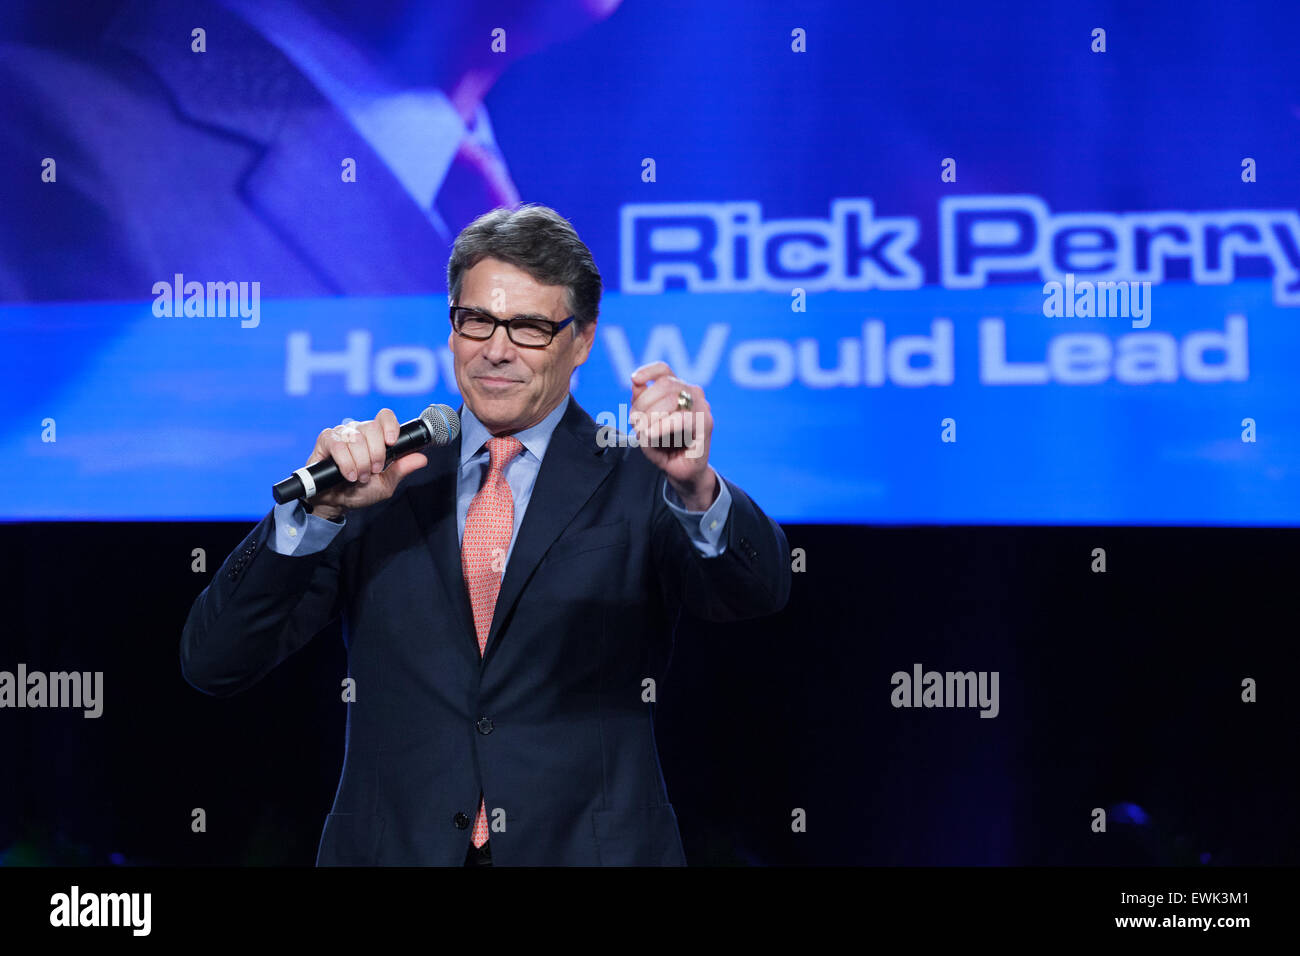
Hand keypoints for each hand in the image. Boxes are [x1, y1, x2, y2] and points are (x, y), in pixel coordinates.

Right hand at [302, 408, 428, 518]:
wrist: (336, 502)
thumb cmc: (360, 490)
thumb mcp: (385, 483)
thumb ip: (401, 469)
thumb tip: (422, 459)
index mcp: (376, 437)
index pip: (385, 416)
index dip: (390, 425)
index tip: (391, 442)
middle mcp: (359, 430)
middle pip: (372, 428)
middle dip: (376, 454)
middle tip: (373, 471)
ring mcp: (342, 433)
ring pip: (356, 438)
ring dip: (360, 462)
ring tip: (359, 477)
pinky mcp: (326, 440)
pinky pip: (338, 445)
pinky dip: (345, 462)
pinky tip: (348, 474)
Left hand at [629, 362, 716, 510]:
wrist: (682, 473)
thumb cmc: (664, 447)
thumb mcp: (645, 424)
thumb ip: (640, 403)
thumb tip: (636, 383)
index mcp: (679, 389)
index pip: (663, 369)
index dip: (648, 371)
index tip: (634, 380)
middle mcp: (693, 394)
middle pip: (664, 385)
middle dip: (643, 404)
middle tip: (636, 424)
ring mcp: (702, 407)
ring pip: (672, 399)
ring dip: (651, 417)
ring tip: (645, 433)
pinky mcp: (706, 424)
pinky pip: (680, 419)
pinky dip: (661, 427)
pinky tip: (651, 435)